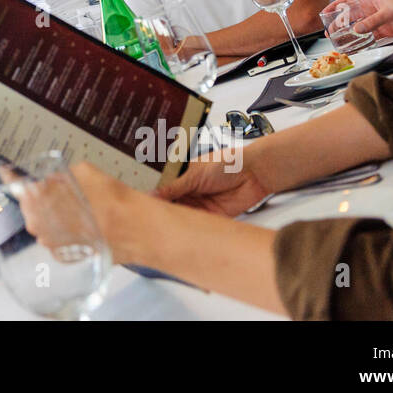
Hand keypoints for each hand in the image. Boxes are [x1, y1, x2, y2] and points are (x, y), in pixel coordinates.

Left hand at [19, 163, 150, 262]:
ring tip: (67, 207)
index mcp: (43, 199)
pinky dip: (58, 230)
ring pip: (39, 225)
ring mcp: (52, 242)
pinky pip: (53, 239)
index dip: (11, 178)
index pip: (17, 186)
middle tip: (49, 189)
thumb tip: (52, 180)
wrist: (136, 229)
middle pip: (27, 208)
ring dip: (46, 215)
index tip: (6, 172)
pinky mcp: (64, 256)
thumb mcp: (85, 172)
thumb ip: (62, 175)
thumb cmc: (114, 201)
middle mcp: (42, 224)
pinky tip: (76, 223)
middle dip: (34, 198)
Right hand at [154, 150, 271, 217]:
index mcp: (180, 175)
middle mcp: (187, 190)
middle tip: (143, 215)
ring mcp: (197, 203)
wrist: (254, 174)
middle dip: (158, 208)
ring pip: (179, 214)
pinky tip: (176, 228)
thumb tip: (153, 194)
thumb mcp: (195, 174)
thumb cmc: (228, 163)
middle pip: (168, 202)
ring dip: (171, 219)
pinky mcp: (209, 216)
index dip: (149, 193)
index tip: (138, 200)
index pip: (160, 186)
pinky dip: (186, 227)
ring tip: (156, 223)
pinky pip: (194, 223)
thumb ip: (174, 187)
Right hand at [323, 0, 392, 38]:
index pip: (347, 1)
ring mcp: (379, 20)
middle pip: (351, 17)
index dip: (335, 6)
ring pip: (359, 28)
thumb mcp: (389, 10)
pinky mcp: (387, 30)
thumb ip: (373, 21)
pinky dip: (364, 42)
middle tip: (330, 32)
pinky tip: (358, 47)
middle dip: (339, 24)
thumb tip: (358, 28)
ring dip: (350, 35)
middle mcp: (372, 10)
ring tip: (341, 42)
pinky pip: (371, 37)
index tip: (325, 12)